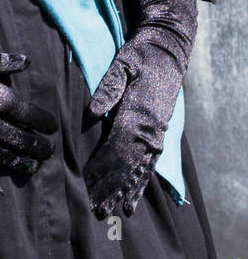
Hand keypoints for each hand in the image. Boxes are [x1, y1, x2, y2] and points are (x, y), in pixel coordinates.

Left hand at [83, 0, 197, 219]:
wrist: (168, 47)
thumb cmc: (141, 54)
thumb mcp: (122, 63)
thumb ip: (108, 88)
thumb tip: (93, 112)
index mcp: (139, 113)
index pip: (117, 148)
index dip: (103, 169)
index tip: (89, 186)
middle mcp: (150, 128)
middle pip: (129, 165)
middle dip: (113, 187)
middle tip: (98, 210)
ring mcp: (158, 131)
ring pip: (141, 168)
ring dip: (128, 190)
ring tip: (117, 212)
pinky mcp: (160, 130)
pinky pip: (151, 161)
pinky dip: (142, 180)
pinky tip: (135, 196)